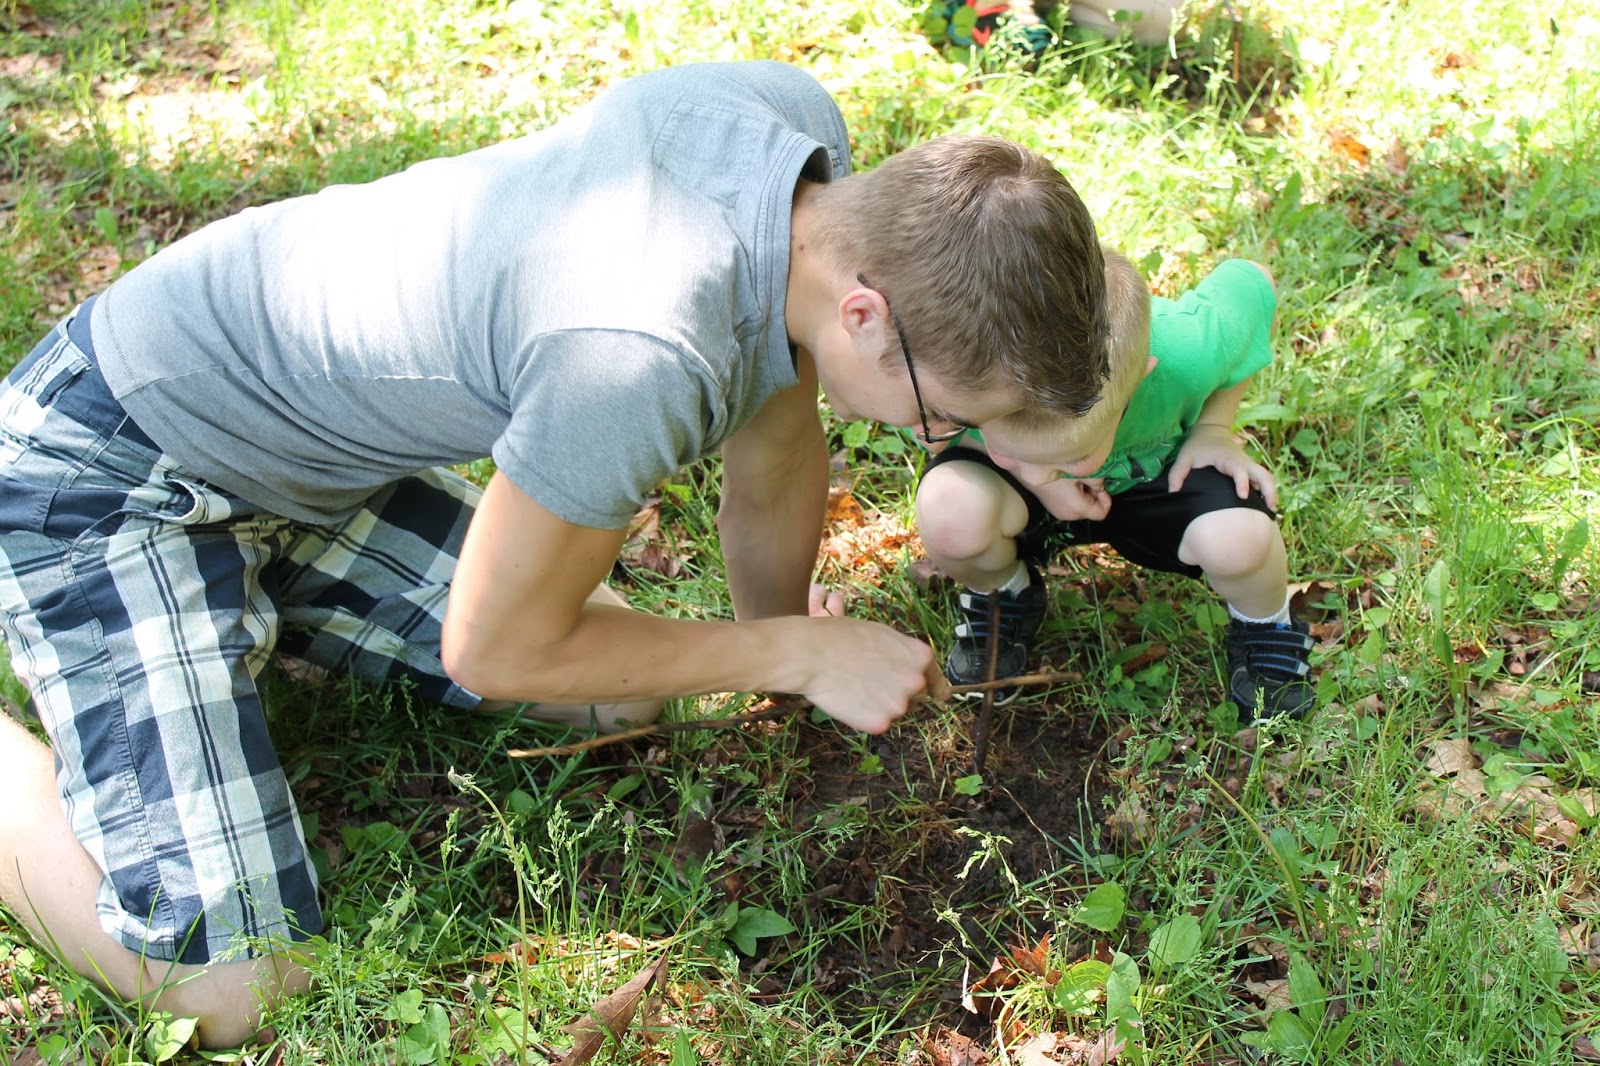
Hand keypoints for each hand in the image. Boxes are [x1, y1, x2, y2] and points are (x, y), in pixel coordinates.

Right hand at [796, 584, 945, 731]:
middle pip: (916, 697)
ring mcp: (899, 705)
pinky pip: (877, 723)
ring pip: (895, 711)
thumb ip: (906, 654)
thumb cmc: (842, 637)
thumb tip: (921, 674)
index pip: (936, 680)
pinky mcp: (880, 724)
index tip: (935, 695)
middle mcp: (916, 682)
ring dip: (881, 705)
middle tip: (871, 682)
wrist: (812, 654)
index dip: (932, 686)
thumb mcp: (883, 634)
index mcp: (921, 657)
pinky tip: (850, 700)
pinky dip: (865, 717)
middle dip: (899, 693)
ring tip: (856, 687)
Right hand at [1032, 475, 1111, 520]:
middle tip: (1087, 480)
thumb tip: (1102, 487)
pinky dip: (1075, 498)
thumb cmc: (1056, 468)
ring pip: (1082, 509)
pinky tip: (1066, 485)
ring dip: (1084, 497)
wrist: (1028, 468)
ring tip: (1076, 481)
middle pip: (1091, 512)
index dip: (1105, 500)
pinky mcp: (1053, 509)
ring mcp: (1059, 513)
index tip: (1099, 486)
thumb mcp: (1082, 471)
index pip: (1102, 513)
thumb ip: (1098, 481)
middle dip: (1094, 497)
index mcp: (1077, 508)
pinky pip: (1071, 506)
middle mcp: (1069, 515)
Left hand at [1168, 424, 1277, 509]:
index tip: (1243, 496)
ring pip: (1266, 476)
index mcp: (1228, 458)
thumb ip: (1177, 473)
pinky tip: (1264, 507)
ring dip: (1270, 492)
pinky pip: (1261, 479)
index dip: (1242, 482)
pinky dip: (1266, 490)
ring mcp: (1247, 465)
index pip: (1239, 470)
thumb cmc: (1197, 445)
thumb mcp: (1184, 457)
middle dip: (1269, 491)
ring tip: (1271, 512)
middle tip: (1269, 510)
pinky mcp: (1248, 469)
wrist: (1210, 430)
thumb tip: (1173, 491)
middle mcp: (1242, 461)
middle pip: (1263, 474)